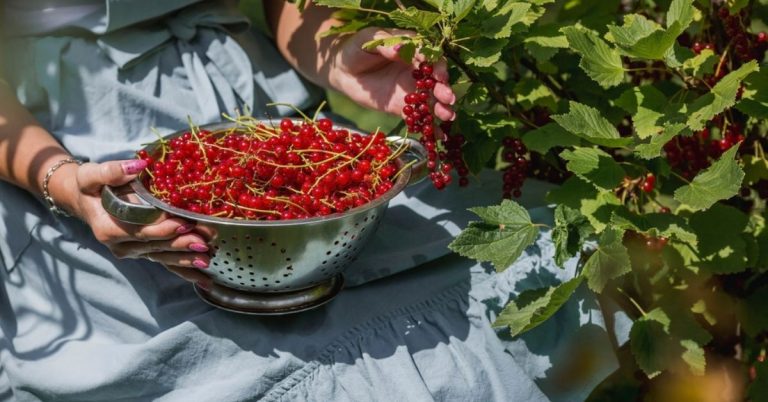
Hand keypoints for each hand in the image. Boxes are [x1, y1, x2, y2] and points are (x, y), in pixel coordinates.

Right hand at [48, 159, 211, 284]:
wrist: (83, 202)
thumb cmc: (88, 187)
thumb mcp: (91, 176)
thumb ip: (112, 171)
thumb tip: (138, 165)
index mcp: (109, 229)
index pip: (141, 231)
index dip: (164, 229)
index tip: (185, 223)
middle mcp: (121, 246)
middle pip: (156, 246)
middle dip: (182, 244)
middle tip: (205, 241)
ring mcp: (132, 252)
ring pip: (163, 257)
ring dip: (186, 259)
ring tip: (208, 259)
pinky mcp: (142, 253)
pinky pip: (165, 263)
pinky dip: (184, 270)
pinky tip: (203, 279)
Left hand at [327, 27, 455, 121]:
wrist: (342, 71)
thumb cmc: (356, 49)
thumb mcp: (369, 41)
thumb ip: (385, 44)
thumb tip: (400, 49)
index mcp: (412, 50)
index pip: (430, 57)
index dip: (437, 66)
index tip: (439, 76)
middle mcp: (417, 70)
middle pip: (435, 80)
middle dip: (443, 89)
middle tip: (448, 98)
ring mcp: (411, 89)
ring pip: (430, 99)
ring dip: (441, 108)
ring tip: (448, 116)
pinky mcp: (403, 107)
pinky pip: (418, 117)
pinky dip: (429, 126)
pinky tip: (439, 135)